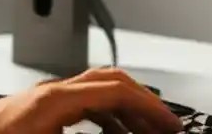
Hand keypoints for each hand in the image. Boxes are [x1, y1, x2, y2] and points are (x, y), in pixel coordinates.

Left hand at [0, 67, 182, 133]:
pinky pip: (85, 105)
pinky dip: (108, 118)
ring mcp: (47, 99)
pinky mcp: (41, 110)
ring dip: (127, 111)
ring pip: (100, 93)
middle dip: (144, 103)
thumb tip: (124, 132)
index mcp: (56, 100)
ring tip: (148, 131)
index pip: (117, 92)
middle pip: (112, 83)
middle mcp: (53, 93)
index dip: (150, 108)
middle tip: (167, 124)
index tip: (170, 124)